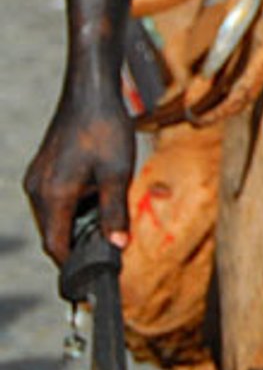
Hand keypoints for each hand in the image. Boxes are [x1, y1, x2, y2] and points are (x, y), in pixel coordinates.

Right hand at [23, 69, 133, 267]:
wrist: (90, 92)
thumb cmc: (106, 129)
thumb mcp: (117, 174)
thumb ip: (115, 213)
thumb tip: (117, 247)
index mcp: (53, 195)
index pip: (56, 246)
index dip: (74, 264)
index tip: (93, 278)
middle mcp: (37, 190)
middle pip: (55, 233)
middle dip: (80, 244)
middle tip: (110, 249)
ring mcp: (37, 179)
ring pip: (55, 217)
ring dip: (78, 224)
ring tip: (108, 221)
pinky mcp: (43, 170)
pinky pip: (55, 200)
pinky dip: (74, 207)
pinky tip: (97, 197)